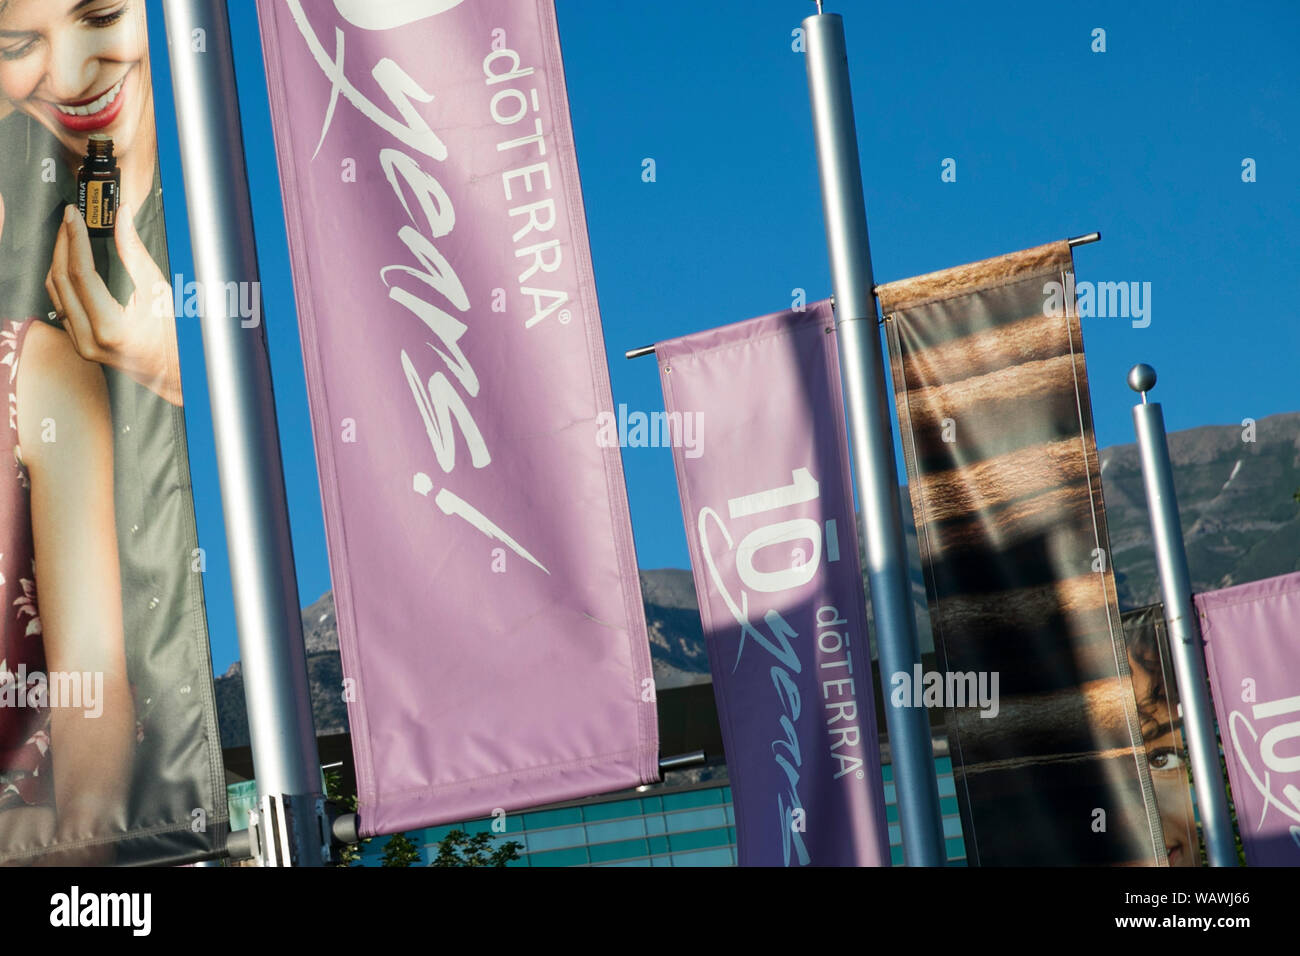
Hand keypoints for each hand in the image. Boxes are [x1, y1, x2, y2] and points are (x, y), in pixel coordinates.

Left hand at [45, 204, 182, 406]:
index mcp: (110, 328)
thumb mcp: (157, 292)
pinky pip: (60, 304)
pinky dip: (62, 278)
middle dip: (63, 243)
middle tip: (70, 219)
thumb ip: (134, 253)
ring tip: (69, 234)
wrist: (172, 372)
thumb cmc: (173, 337)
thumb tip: (122, 219)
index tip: (75, 216)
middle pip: (61, 279)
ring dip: (58, 258)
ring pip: (55, 291)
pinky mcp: (77, 343)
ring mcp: (79, 344)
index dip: (76, 239)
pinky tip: (69, 261)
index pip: (81, 273)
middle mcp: (89, 340)